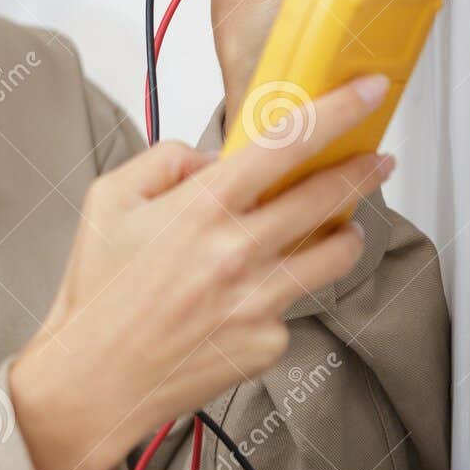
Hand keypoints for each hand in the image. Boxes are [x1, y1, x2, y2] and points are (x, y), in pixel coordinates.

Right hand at [8, 74, 393, 469]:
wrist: (94, 377)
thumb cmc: (98, 291)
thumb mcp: (108, 199)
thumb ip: (163, 160)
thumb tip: (211, 158)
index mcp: (200, 208)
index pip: (286, 144)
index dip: (336, 111)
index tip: (366, 92)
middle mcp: (238, 252)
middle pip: (328, 196)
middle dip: (362, 170)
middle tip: (376, 159)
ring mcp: (259, 301)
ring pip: (334, 254)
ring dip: (345, 232)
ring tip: (336, 226)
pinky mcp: (267, 343)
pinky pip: (292, 305)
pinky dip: (280, 293)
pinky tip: (248, 297)